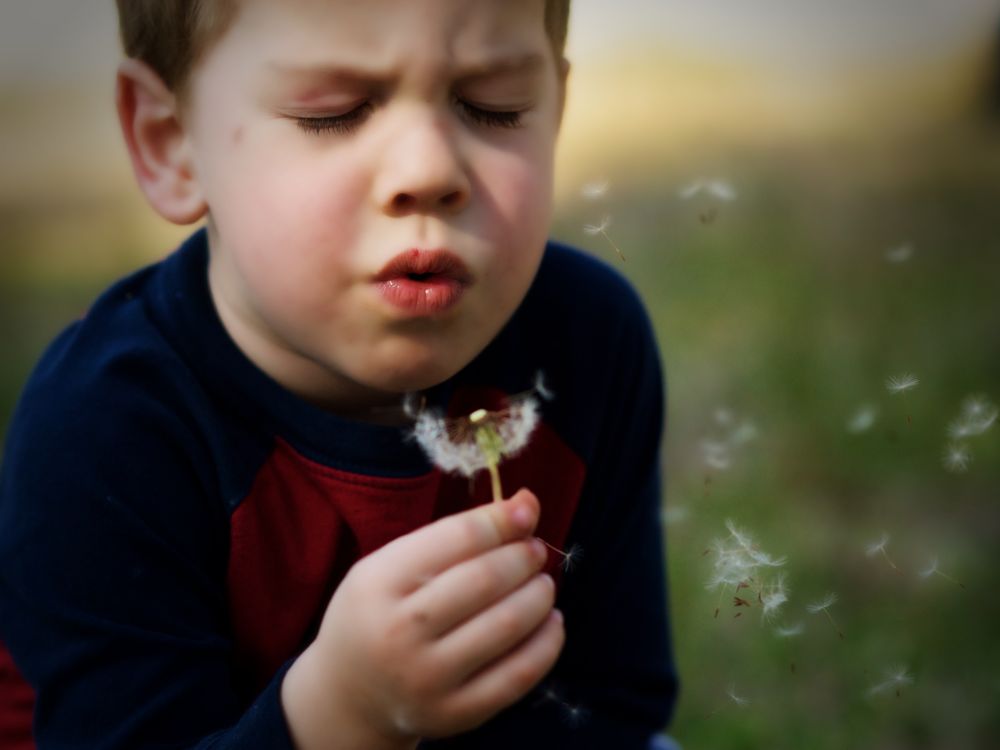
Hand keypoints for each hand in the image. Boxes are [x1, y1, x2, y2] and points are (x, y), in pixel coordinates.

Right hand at [281, 489, 564, 749]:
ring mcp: (428, 679)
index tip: (525, 511)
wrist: (349, 692)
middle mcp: (399, 633)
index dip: (501, 520)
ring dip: (539, 594)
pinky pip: (519, 674)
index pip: (457, 538)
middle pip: (485, 580)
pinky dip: (547, 641)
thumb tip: (526, 503)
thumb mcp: (393, 563)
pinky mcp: (455, 714)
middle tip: (535, 550)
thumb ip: (455, 533)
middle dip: (523, 557)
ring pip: (507, 624)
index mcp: (378, 584)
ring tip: (542, 583)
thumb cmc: (379, 611)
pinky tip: (550, 621)